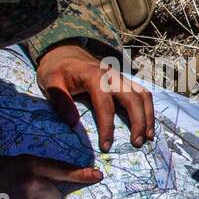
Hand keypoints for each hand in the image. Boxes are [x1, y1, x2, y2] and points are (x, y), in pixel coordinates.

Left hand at [36, 44, 153, 151]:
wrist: (64, 52)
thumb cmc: (57, 70)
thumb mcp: (50, 83)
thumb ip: (61, 101)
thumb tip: (73, 123)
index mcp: (93, 77)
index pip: (105, 104)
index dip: (107, 127)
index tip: (106, 147)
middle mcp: (112, 76)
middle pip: (132, 98)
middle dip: (138, 122)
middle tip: (137, 143)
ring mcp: (120, 77)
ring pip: (142, 95)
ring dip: (148, 116)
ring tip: (148, 137)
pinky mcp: (124, 81)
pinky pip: (142, 93)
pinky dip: (148, 109)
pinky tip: (148, 125)